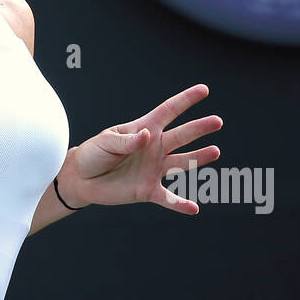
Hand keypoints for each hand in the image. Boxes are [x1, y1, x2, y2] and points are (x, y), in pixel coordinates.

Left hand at [61, 84, 221, 214]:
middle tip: (217, 121)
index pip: (169, 111)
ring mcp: (154, 169)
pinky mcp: (148, 190)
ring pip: (181, 162)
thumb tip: (147, 136)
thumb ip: (126, 140)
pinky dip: (180, 204)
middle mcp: (154, 148)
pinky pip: (168, 199)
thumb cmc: (93, 153)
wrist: (82, 178)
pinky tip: (193, 209)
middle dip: (199, 128)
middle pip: (181, 135)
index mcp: (144, 129)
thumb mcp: (105, 142)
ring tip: (215, 151)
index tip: (204, 90)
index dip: (186, 100)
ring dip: (198, 158)